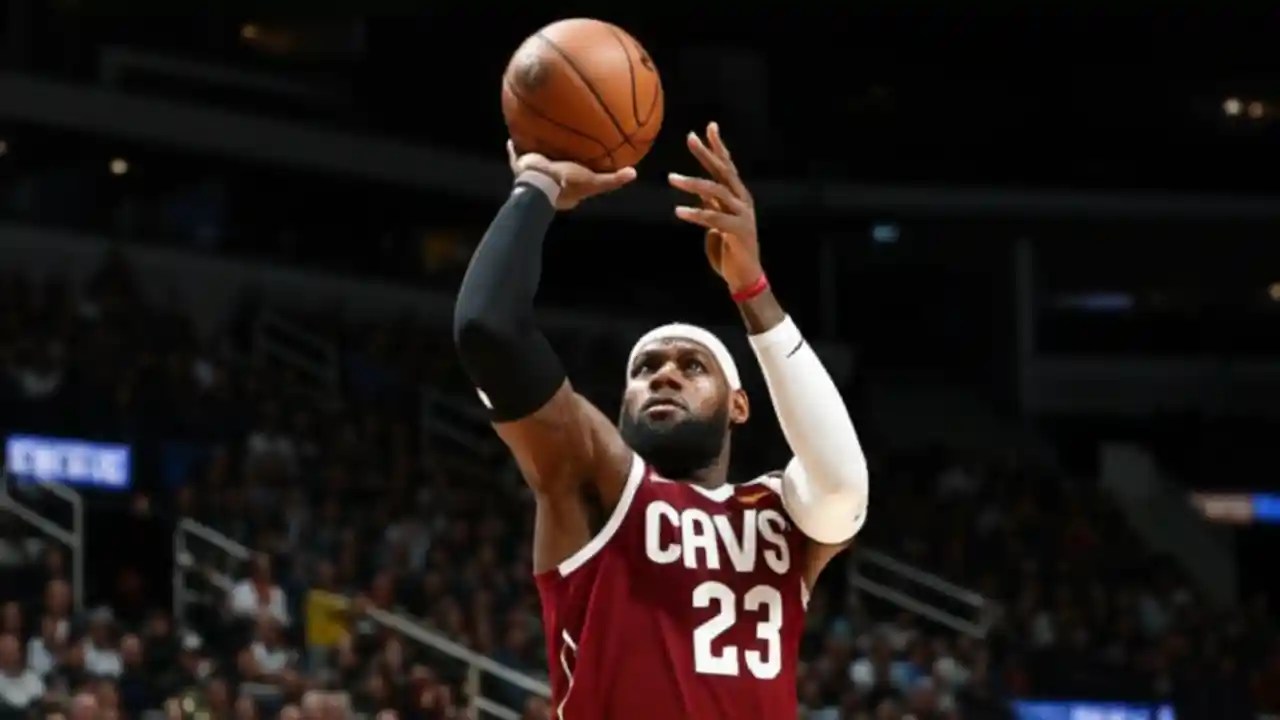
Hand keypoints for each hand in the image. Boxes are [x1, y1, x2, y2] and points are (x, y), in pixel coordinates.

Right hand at [507, 140, 635, 210]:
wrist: (541, 182)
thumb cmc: (568, 184)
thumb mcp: (594, 183)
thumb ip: (613, 179)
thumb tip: (634, 173)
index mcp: (566, 189)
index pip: (574, 180)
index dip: (579, 174)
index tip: (584, 164)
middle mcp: (549, 181)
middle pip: (554, 168)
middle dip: (557, 160)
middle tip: (561, 147)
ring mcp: (533, 173)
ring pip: (535, 160)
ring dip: (536, 152)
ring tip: (538, 138)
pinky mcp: (520, 165)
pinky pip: (515, 153)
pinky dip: (513, 147)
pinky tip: (512, 137)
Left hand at [667, 122, 762, 291]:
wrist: (744, 276)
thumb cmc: (729, 249)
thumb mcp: (717, 222)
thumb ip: (711, 205)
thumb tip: (699, 191)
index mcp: (737, 196)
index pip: (727, 166)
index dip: (718, 146)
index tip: (708, 127)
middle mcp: (742, 200)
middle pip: (723, 171)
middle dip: (706, 153)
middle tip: (690, 137)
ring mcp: (743, 215)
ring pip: (717, 192)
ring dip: (693, 183)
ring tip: (671, 178)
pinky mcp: (739, 231)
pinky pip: (714, 219)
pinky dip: (696, 214)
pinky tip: (679, 211)